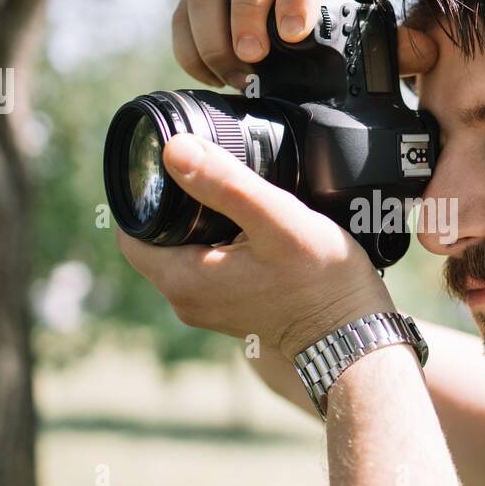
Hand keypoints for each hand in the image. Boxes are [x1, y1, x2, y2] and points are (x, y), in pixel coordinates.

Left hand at [117, 133, 394, 360]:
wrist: (354, 334)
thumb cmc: (322, 281)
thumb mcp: (276, 220)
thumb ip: (225, 184)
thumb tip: (174, 150)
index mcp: (183, 280)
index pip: (130, 231)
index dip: (142, 193)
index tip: (167, 163)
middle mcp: (186, 300)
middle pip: (155, 239)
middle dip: (173, 202)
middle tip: (208, 167)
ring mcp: (209, 308)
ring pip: (182, 250)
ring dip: (198, 221)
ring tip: (233, 193)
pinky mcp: (232, 307)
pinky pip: (207, 265)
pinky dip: (218, 240)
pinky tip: (249, 223)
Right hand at [171, 0, 437, 90]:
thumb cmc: (337, 15)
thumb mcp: (366, 23)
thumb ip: (394, 39)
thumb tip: (426, 50)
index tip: (294, 35)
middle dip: (249, 10)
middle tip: (255, 57)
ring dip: (216, 35)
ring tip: (235, 77)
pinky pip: (184, 15)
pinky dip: (192, 48)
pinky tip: (213, 77)